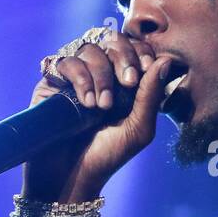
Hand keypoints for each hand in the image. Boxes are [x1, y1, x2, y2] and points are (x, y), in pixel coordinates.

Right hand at [22, 27, 175, 202]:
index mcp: (124, 81)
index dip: (141, 51)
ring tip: (101, 106)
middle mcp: (99, 74)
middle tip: (127, 83)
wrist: (71, 177)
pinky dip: (78, 77)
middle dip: (123, 56)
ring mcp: (74, 76)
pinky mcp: (51, 82)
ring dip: (100, 74)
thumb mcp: (139, 129)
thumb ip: (151, 95)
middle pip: (111, 39)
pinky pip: (64, 61)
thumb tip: (166, 60)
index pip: (134, 47)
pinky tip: (85, 102)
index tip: (144, 70)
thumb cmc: (108, 156)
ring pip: (88, 48)